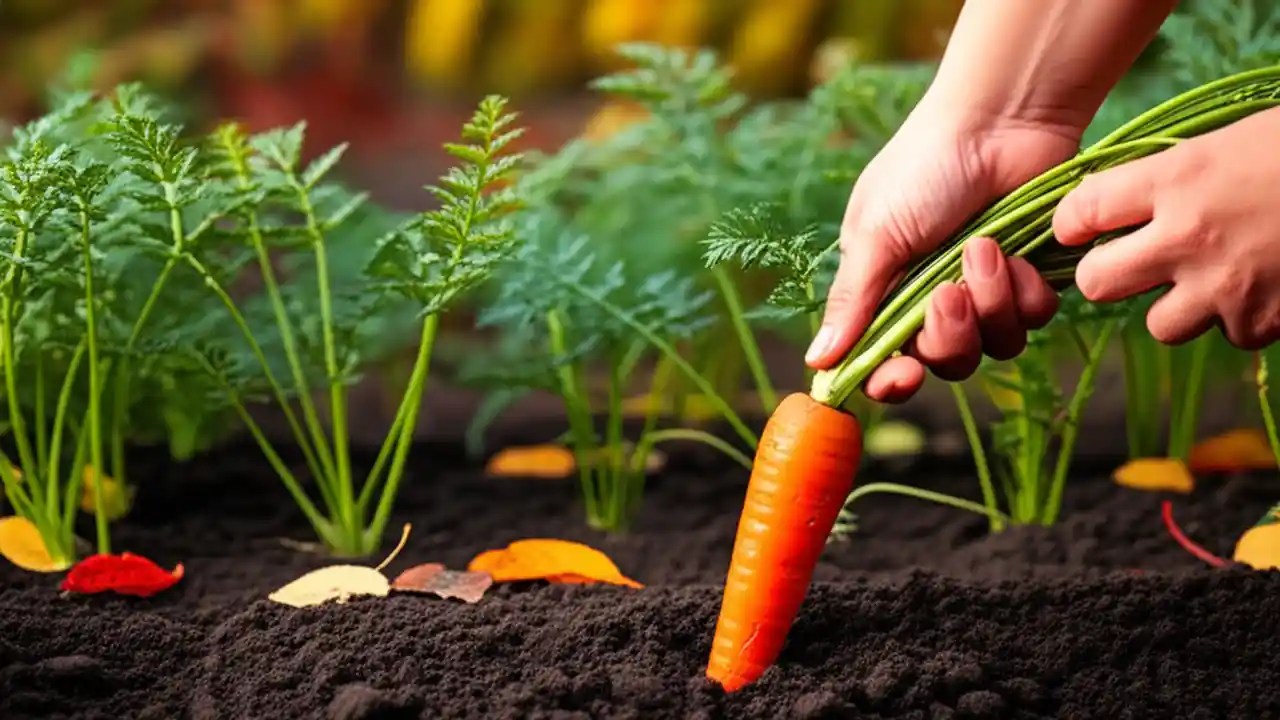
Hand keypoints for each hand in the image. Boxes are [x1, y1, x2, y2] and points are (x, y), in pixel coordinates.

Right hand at [807, 100, 1078, 402]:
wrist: (1001, 119)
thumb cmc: (924, 168)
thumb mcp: (875, 235)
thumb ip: (850, 304)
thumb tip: (817, 363)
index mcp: (884, 289)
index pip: (882, 361)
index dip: (892, 381)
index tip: (904, 375)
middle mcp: (932, 298)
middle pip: (944, 361)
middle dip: (948, 335)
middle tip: (947, 293)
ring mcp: (984, 290)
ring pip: (994, 346)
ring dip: (990, 304)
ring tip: (985, 250)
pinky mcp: (1030, 278)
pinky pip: (1034, 319)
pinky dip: (1026, 290)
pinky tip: (1015, 250)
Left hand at [1054, 107, 1279, 349]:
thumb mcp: (1229, 143)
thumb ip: (1171, 177)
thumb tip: (1123, 205)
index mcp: (1175, 177)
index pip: (1080, 211)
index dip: (1073, 221)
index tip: (1081, 226)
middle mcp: (1187, 236)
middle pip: (1096, 283)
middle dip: (1106, 275)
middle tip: (1129, 263)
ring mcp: (1223, 285)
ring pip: (1159, 324)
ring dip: (1178, 305)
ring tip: (1212, 276)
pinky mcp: (1263, 320)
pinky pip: (1228, 334)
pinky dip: (1240, 317)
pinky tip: (1264, 285)